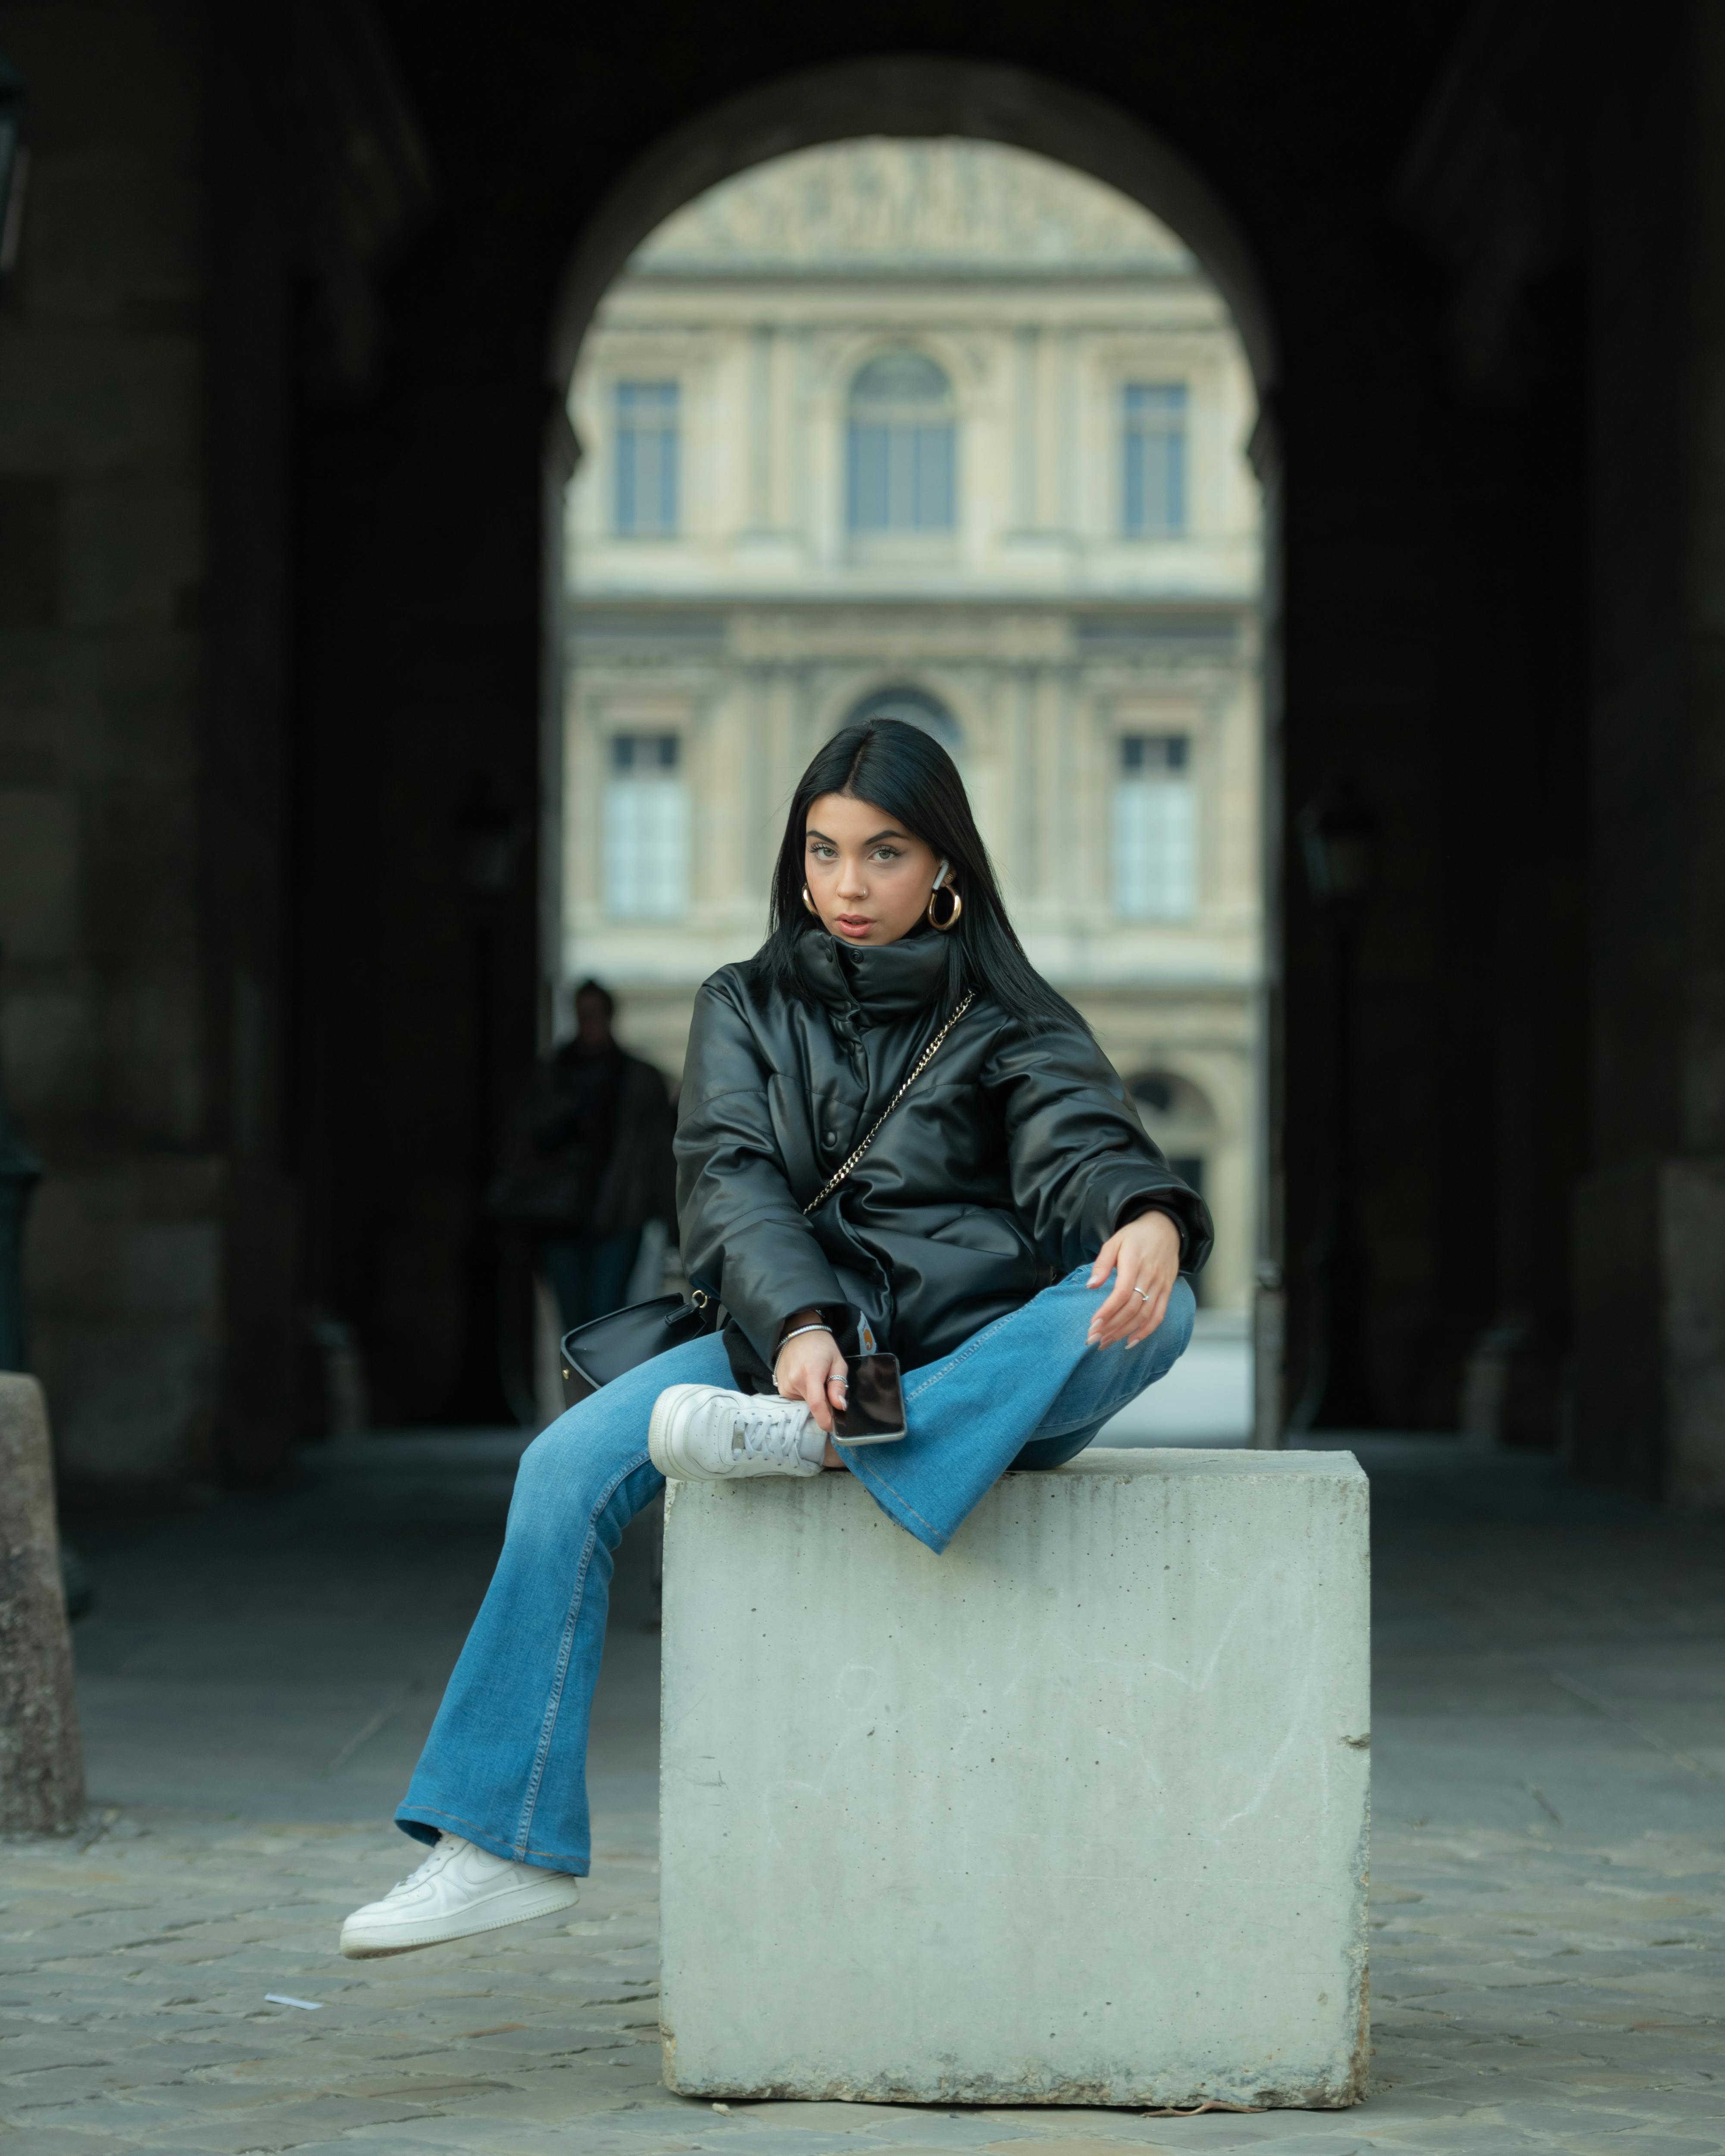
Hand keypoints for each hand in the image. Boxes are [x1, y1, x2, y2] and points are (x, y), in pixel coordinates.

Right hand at [774, 1327, 849, 1434]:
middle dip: (824, 1404)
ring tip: (816, 1379)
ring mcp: (784, 1385)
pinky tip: (806, 1379)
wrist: (799, 1332)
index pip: (817, 1404)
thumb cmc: (822, 1346)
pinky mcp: (779, 1387)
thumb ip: (838, 1385)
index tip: (833, 1428)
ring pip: (805, 1402)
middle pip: (812, 1405)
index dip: (826, 1420)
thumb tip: (840, 1407)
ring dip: (813, 1397)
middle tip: (829, 1388)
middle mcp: (794, 1381)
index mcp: (811, 1373)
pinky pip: (796, 1398)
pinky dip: (804, 1394)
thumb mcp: (838, 1362)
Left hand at [1086, 1210, 1181, 1348]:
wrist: (1165, 1229)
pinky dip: (1146, 1331)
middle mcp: (1149, 1276)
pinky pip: (1159, 1315)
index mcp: (1134, 1263)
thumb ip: (1102, 1264)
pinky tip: (1131, 1341)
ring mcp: (1160, 1285)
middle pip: (1132, 1308)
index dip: (1108, 1311)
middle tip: (1094, 1339)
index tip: (1093, 1325)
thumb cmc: (1135, 1236)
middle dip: (1112, 1327)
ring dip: (1124, 1332)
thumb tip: (1090, 1286)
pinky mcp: (1167, 1291)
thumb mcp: (1114, 1242)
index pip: (1121, 1293)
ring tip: (1106, 1342)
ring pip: (1144, 1315)